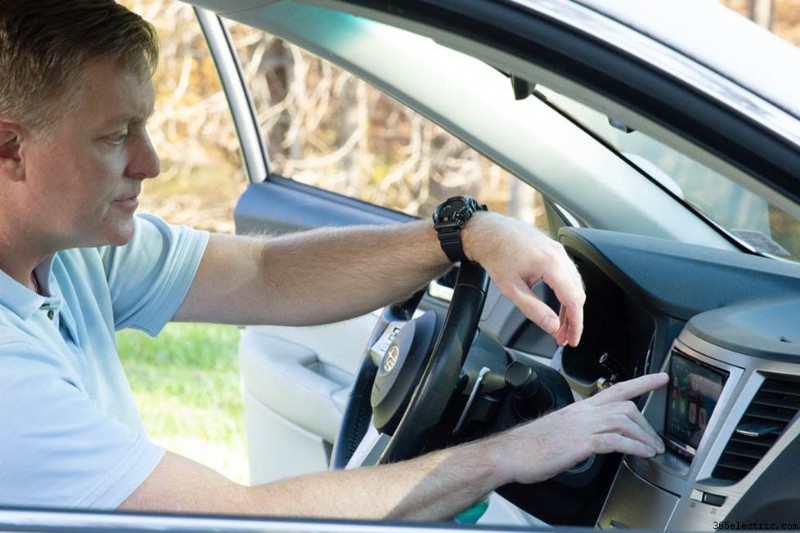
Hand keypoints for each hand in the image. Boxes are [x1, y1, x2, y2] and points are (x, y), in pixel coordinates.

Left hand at [462, 213, 584, 345]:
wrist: (488, 233)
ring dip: (570, 306)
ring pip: (575, 284)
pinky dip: (567, 292)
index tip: (572, 339)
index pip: (573, 301)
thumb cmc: (496, 255)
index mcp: (551, 264)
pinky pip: (569, 274)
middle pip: (577, 294)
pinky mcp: (554, 249)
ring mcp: (558, 250)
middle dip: (573, 319)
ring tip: (560, 325)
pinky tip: (560, 305)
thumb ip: (534, 310)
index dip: (575, 324)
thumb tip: (552, 326)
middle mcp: (559, 255)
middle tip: (563, 337)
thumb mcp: (512, 289)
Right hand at [490, 373, 667, 484]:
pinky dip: (633, 446)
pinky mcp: (581, 442)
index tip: (660, 378)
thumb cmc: (532, 444)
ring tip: (653, 450)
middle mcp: (583, 412)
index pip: (617, 389)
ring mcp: (582, 426)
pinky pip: (614, 440)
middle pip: (626, 406)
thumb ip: (580, 428)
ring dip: (644, 437)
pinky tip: (641, 454)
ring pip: (624, 421)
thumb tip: (594, 436)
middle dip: (647, 423)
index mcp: (580, 408)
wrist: (512, 452)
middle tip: (657, 440)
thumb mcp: (561, 428)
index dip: (642, 382)